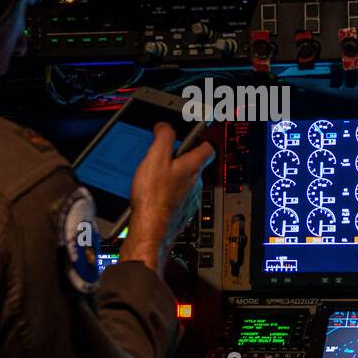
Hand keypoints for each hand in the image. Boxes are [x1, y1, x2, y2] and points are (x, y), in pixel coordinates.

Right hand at [120, 123, 214, 274]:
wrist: (150, 230)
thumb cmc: (154, 198)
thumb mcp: (155, 158)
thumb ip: (163, 138)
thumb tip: (165, 126)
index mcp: (192, 167)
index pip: (207, 148)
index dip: (201, 139)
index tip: (192, 137)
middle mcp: (195, 184)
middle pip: (194, 166)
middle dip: (181, 160)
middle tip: (163, 157)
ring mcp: (189, 200)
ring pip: (186, 183)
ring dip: (174, 178)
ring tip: (154, 178)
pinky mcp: (181, 213)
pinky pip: (178, 198)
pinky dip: (168, 194)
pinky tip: (154, 196)